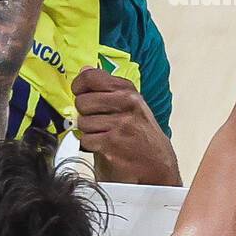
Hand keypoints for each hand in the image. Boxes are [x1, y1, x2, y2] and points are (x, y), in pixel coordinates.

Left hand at [72, 67, 180, 185]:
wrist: (156, 165)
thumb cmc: (141, 136)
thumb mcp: (129, 106)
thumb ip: (107, 88)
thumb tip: (85, 70)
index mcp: (128, 90)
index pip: (90, 77)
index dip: (79, 86)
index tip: (80, 93)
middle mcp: (126, 103)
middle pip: (82, 101)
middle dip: (84, 114)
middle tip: (96, 122)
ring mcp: (120, 123)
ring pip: (82, 122)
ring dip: (88, 132)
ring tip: (103, 135)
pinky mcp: (112, 143)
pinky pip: (85, 139)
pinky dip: (90, 146)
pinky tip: (104, 146)